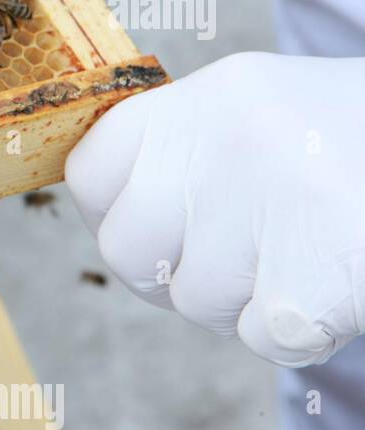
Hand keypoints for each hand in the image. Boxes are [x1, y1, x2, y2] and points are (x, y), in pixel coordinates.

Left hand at [65, 51, 364, 366]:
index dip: (120, 210)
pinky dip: (299, 329)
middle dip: (175, 272)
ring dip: (247, 301)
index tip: (161, 220)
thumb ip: (184, 159)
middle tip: (246, 253)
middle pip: (129, 251)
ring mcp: (275, 198)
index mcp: (210, 96)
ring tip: (313, 251)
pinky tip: (340, 283)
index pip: (91, 172)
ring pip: (197, 302)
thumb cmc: (355, 148)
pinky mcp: (318, 271)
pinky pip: (262, 334)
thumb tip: (117, 227)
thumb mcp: (263, 118)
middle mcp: (229, 135)